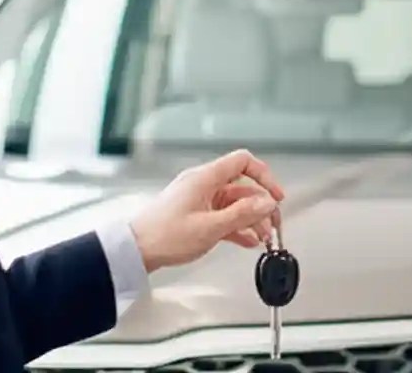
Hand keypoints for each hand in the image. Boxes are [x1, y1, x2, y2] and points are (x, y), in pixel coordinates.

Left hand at [129, 149, 285, 272]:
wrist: (136, 249)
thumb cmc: (164, 235)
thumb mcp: (210, 227)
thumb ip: (242, 214)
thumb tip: (267, 203)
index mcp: (205, 178)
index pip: (242, 162)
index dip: (264, 176)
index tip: (275, 196)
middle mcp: (204, 185)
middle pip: (242, 187)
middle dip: (261, 205)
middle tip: (274, 223)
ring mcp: (200, 199)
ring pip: (235, 204)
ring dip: (251, 219)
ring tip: (263, 237)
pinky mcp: (196, 214)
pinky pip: (224, 216)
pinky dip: (237, 226)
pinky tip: (248, 241)